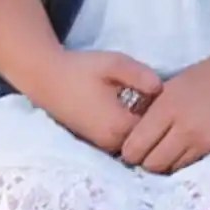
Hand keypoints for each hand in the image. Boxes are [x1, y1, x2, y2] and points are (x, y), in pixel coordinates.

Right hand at [30, 50, 163, 154]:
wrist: (47, 79)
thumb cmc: (81, 69)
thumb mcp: (115, 63)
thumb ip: (141, 75)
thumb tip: (161, 89)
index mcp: (120, 126)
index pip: (157, 128)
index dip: (163, 111)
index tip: (162, 94)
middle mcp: (113, 143)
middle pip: (148, 138)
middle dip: (154, 121)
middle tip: (151, 97)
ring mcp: (103, 146)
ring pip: (135, 140)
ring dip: (141, 125)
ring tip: (140, 100)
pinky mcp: (97, 143)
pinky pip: (123, 139)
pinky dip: (128, 127)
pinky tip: (127, 107)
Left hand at [119, 50, 209, 173]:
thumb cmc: (208, 76)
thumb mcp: (172, 86)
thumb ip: (152, 109)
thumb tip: (131, 133)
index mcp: (164, 106)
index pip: (134, 145)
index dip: (129, 152)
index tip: (131, 149)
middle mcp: (180, 125)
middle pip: (149, 163)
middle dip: (144, 163)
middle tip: (146, 157)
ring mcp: (198, 138)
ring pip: (168, 169)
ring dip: (163, 166)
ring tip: (165, 156)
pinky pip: (188, 166)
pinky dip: (180, 164)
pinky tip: (181, 155)